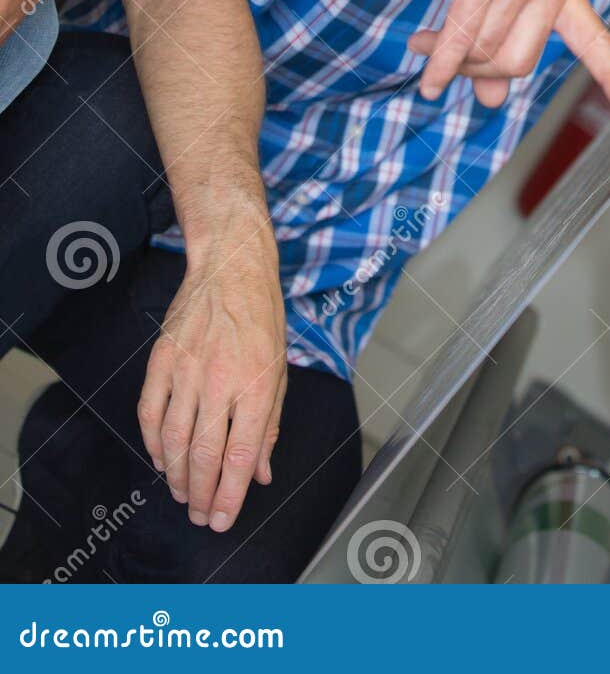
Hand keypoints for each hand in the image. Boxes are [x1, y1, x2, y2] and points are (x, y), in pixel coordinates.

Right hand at [137, 224, 287, 532]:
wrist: (231, 266)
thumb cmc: (262, 317)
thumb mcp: (280, 369)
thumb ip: (270, 426)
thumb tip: (261, 475)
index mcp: (258, 383)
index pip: (241, 455)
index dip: (230, 496)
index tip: (222, 520)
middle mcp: (222, 379)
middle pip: (204, 455)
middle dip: (201, 496)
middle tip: (200, 517)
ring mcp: (187, 369)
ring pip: (174, 440)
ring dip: (176, 476)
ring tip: (182, 495)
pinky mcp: (161, 359)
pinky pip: (150, 413)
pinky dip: (153, 443)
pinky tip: (161, 460)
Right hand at [324, 0, 609, 112]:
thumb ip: (497, 43)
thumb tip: (492, 97)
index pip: (592, 37)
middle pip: (519, 64)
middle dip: (477, 70)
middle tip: (447, 63)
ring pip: (488, 53)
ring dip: (449, 58)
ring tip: (423, 43)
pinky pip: (463, 40)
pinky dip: (440, 61)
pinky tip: (426, 70)